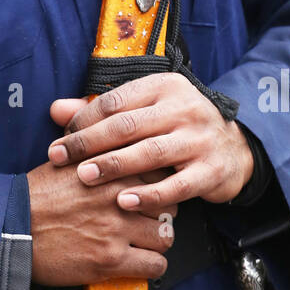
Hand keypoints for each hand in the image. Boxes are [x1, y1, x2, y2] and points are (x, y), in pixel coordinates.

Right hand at [26, 159, 176, 286]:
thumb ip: (91, 147)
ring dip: (157, 241)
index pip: (159, 172)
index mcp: (110, 168)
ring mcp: (117, 229)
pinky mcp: (111, 260)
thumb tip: (102, 132)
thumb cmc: (35, 195)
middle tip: (148, 220)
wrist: (11, 230)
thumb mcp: (64, 159)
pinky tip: (139, 262)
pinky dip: (151, 266)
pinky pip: (155, 265)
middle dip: (161, 213)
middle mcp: (118, 195)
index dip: (157, 184)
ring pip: (165, 235)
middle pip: (169, 203)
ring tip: (144, 243)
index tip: (150, 193)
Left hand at [47, 73, 253, 212]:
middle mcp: (184, 108)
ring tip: (84, 177)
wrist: (234, 149)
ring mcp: (199, 139)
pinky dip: (148, 195)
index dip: (84, 119)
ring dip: (114, 166)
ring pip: (150, 152)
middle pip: (128, 125)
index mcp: (164, 87)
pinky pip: (175, 185)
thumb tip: (55, 110)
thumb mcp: (144, 110)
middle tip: (60, 157)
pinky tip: (123, 202)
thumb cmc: (176, 128)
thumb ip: (100, 111)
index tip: (60, 137)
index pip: (116, 101)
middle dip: (90, 143)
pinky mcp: (210, 170)